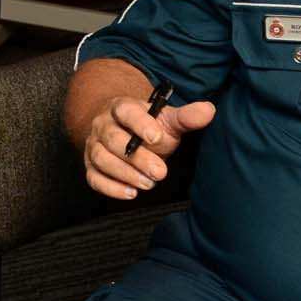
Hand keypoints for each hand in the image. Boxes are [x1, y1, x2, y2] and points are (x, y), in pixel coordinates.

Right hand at [81, 97, 215, 200]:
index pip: (126, 111)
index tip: (157, 138)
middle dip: (137, 158)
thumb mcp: (168, 120)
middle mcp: (103, 124)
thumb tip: (208, 110)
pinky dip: (110, 187)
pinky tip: (130, 193)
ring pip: (101, 158)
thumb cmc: (150, 127)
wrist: (125, 133)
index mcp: (121, 107)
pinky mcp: (91, 166)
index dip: (139, 124)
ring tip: (148, 184)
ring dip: (124, 173)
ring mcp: (94, 145)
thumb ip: (186, 117)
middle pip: (112, 139)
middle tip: (160, 172)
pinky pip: (93, 177)